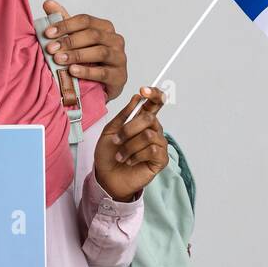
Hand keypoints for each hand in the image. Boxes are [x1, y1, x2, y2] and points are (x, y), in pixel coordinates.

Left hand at [42, 0, 128, 102]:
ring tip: (58, 59)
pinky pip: (103, 72)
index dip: (65, 25)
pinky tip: (73, 71)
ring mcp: (119, 58)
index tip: (47, 33)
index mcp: (104, 27)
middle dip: (69, 41)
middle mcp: (115, 40)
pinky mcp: (119, 76)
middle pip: (92, 35)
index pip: (85, 20)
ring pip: (99, 52)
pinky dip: (87, 71)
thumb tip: (48, 3)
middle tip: (50, 48)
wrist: (100, 87)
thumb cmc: (87, 60)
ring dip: (76, 55)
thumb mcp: (74, 40)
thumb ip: (63, 22)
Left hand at [94, 86, 169, 201]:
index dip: (153, 94)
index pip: (155, 103)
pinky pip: (153, 150)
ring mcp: (159, 145)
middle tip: (116, 140)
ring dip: (129, 146)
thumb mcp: (110, 131)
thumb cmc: (109, 154)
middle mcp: (153, 130)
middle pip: (149, 118)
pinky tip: (130, 161)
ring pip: (148, 135)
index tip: (143, 90)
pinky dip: (136, 156)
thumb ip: (123, 115)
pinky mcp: (161, 159)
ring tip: (121, 155)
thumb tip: (137, 98)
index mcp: (142, 121)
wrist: (106, 176)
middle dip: (128, 129)